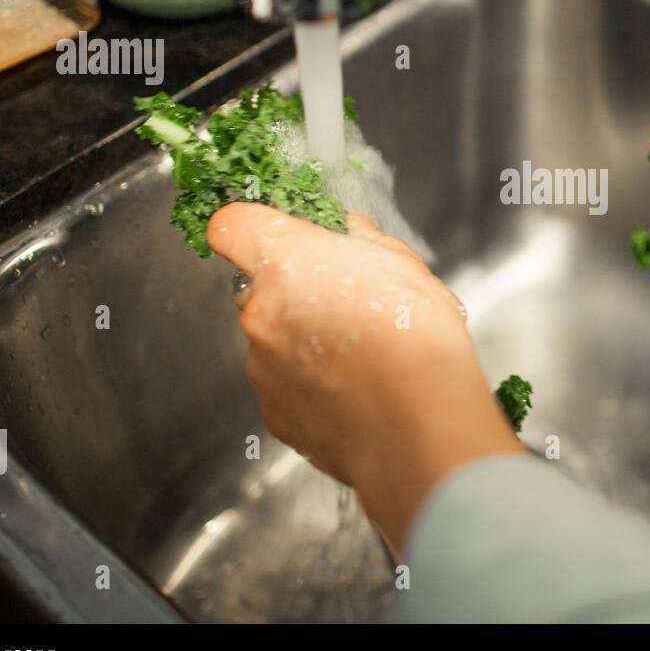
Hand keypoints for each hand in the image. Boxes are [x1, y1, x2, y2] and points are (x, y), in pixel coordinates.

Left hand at [207, 202, 524, 551]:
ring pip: (273, 341)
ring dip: (305, 341)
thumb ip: (359, 239)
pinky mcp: (276, 414)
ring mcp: (262, 368)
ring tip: (362, 355)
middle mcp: (260, 313)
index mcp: (285, 261)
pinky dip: (312, 385)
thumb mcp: (400, 261)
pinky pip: (286, 387)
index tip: (277, 236)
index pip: (230, 225)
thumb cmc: (415, 338)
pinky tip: (356, 389)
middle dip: (296, 292)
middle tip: (349, 304)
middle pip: (259, 289)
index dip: (252, 228)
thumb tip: (344, 234)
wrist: (419, 425)